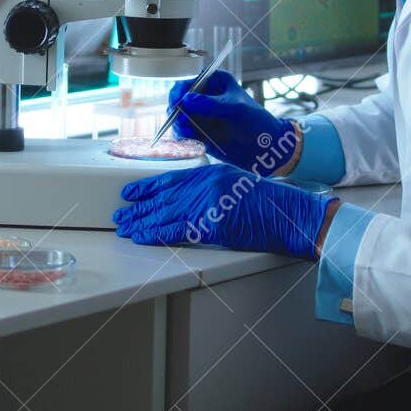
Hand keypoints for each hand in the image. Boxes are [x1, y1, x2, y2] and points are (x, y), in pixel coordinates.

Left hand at [113, 163, 334, 257]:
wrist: (290, 215)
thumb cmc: (270, 205)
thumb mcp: (236, 186)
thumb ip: (211, 189)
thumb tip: (189, 202)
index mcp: (211, 173)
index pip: (170, 178)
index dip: (147, 187)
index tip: (130, 193)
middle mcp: (205, 184)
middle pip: (163, 196)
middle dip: (138, 207)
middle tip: (120, 214)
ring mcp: (207, 203)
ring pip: (164, 213)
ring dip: (141, 221)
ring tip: (124, 227)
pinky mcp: (211, 223)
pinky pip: (175, 229)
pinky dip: (155, 234)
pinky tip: (142, 237)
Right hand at [170, 71, 295, 174]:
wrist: (266, 150)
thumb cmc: (257, 123)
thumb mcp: (235, 110)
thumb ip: (210, 104)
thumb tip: (185, 99)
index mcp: (216, 82)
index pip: (191, 79)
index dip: (181, 89)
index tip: (178, 101)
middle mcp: (206, 97)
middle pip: (180, 97)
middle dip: (176, 107)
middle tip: (180, 118)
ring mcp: (202, 115)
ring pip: (179, 115)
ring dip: (178, 122)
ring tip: (188, 129)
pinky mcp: (201, 132)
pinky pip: (184, 131)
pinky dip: (183, 134)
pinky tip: (191, 137)